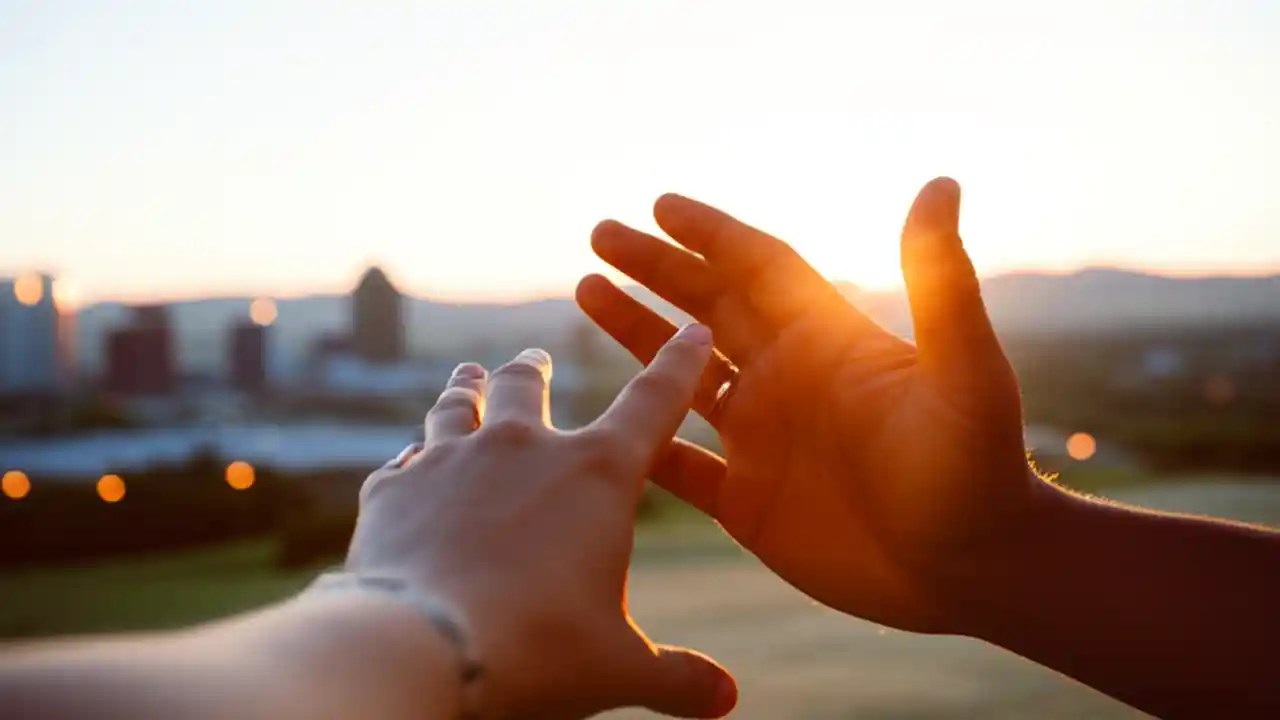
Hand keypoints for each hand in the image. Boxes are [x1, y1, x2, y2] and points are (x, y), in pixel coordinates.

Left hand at [345, 328, 736, 718]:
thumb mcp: (619, 668)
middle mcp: (524, 446)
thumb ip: (677, 678)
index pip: (654, 401)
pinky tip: (411, 463)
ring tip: (467, 375)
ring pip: (459, 402)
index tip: (692, 328)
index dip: (680, 363)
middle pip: (529, 383)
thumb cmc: (537, 653)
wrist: (419, 648)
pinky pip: (405, 458)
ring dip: (466, 387)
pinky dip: (414, 458)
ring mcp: (452, 458)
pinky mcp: (394, 486)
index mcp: (597, 474)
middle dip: (535, 368)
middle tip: (535, 358)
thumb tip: (727, 700)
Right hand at [575, 178, 1035, 632]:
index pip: (758, 267)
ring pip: (682, 375)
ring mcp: (764, 439)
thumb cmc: (978, 467)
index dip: (710, 235)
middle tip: (600, 235)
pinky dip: (639, 439)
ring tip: (587, 292)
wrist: (976, 568)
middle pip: (707, 307)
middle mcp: (789, 379)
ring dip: (637, 335)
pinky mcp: (749, 501)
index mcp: (828, 340)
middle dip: (655, 269)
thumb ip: (939, 281)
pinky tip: (598, 422)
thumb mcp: (962, 369)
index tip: (660, 205)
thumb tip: (941, 182)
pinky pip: (678, 463)